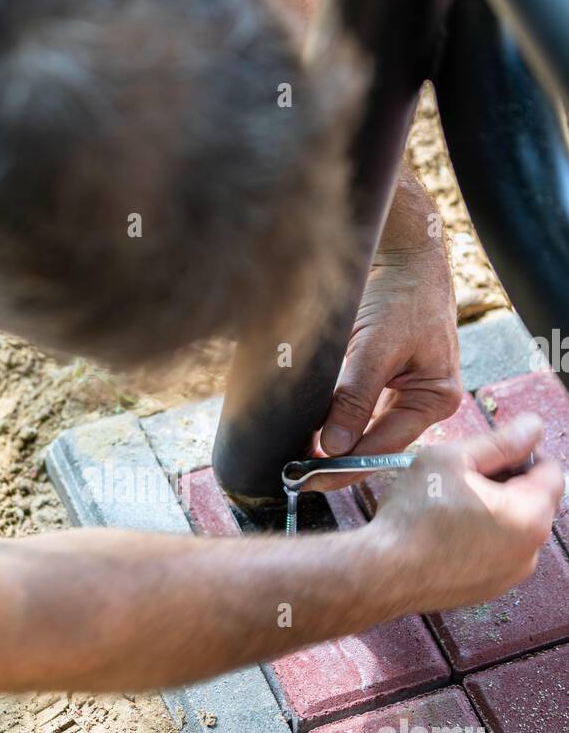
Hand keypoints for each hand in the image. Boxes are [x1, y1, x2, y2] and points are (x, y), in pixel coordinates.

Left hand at [319, 243, 462, 460]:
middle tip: (298, 476)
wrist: (402, 255)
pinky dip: (333, 423)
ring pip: (363, 432)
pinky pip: (356, 413)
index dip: (348, 466)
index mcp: (435, 397)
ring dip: (333, 446)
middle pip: (375, 445)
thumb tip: (333, 446)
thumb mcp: (376, 347)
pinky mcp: (382, 383)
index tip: (312, 478)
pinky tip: (309, 435)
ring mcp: (402, 394)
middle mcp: (422, 401)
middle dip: (338, 461)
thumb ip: (356, 398)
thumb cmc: (402, 293)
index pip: (386, 446)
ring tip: (299, 461)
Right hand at [368, 415, 563, 613]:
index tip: (489, 452)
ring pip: (513, 527)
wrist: (382, 573)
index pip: (551, 469)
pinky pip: (495, 553)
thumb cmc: (414, 516)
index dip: (522, 452)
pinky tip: (445, 531)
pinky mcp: (488, 588)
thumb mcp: (453, 459)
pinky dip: (479, 538)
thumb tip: (531, 426)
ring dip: (492, 510)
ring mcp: (509, 575)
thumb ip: (500, 441)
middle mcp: (529, 550)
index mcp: (530, 514)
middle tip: (463, 476)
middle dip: (506, 482)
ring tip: (450, 505)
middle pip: (534, 499)